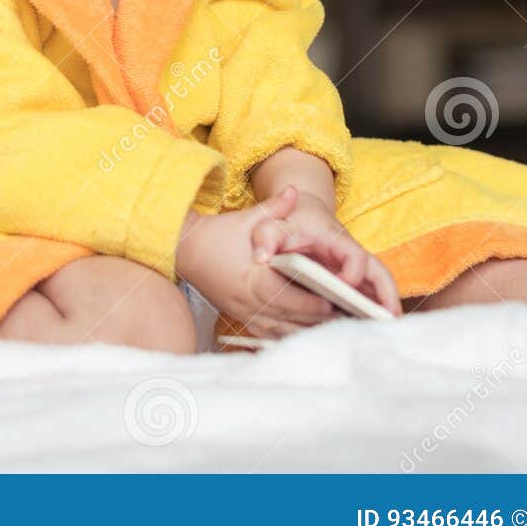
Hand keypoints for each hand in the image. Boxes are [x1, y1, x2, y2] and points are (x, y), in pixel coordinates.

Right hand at [175, 188, 346, 338]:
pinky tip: (304, 334)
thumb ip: (273, 208)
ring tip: (330, 330)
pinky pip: (266, 333)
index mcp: (252, 279)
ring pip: (278, 330)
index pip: (286, 298)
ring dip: (303, 332)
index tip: (332, 305)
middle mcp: (247, 301)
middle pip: (287, 319)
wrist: (184, 250)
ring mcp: (241, 312)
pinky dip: (286, 335)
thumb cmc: (216, 234)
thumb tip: (294, 190)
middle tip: (342, 320)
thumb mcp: (246, 219)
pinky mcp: (238, 316)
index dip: (310, 304)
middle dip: (315, 322)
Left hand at [250, 185, 401, 320]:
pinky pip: (365, 293)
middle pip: (378, 273)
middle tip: (390, 319)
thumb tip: (261, 258)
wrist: (298, 212)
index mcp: (335, 239)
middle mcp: (350, 253)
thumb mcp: (271, 224)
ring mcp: (352, 267)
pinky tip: (365, 329)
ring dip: (383, 306)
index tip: (343, 286)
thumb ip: (265, 237)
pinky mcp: (348, 277)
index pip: (355, 255)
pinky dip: (370, 308)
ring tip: (386, 330)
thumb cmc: (287, 219)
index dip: (352, 272)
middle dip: (386, 295)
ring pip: (376, 285)